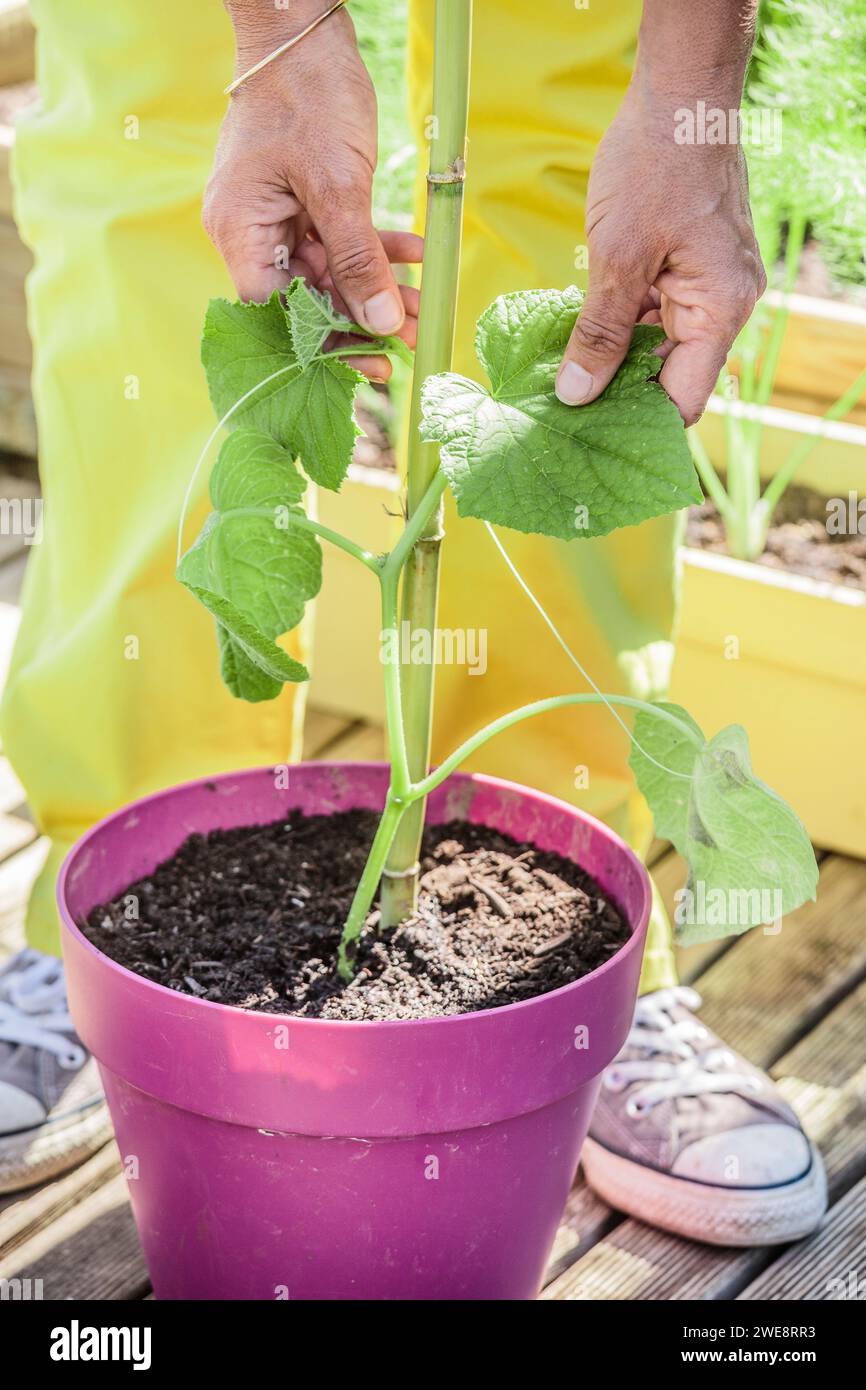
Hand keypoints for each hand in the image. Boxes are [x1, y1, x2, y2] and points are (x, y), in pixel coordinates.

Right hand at [205, 2, 420, 379]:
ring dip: (377, 287)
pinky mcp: (304, 197)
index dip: (321, 343)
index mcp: (241, 232)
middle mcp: (252, 230)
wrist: (303, 25)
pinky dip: (375, 249)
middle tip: (409, 339)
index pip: (275, 313)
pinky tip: (415, 258)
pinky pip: (339, 238)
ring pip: (330, 272)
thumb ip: (358, 260)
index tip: (369, 361)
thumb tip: (380, 325)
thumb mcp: (339, 184)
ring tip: (422, 307)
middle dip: (361, 318)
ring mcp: (278, 213)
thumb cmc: (307, 94)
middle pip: (306, 298)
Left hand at [556, 85, 765, 425]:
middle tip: (560, 414)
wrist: (680, 95)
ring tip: (558, 379)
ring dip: (611, 358)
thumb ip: (599, 331)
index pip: (684, 398)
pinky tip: (575, 336)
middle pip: (668, 375)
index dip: (640, 424)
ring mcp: (705, 286)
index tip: (588, 438)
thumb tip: (576, 395)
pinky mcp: (685, 268)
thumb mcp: (617, 255)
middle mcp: (722, 306)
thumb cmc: (656, 165)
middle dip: (617, 393)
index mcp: (720, 310)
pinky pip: (650, 314)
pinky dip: (617, 325)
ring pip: (654, 345)